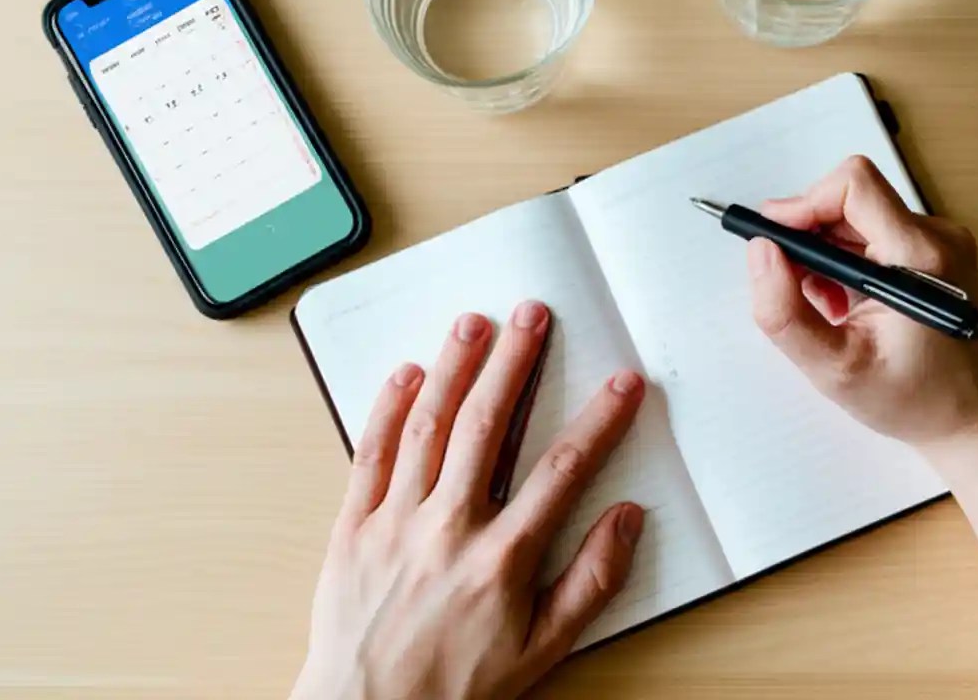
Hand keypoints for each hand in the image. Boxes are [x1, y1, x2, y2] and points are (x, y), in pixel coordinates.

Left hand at [293, 301, 646, 699]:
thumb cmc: (455, 687)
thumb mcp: (542, 651)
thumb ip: (590, 582)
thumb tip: (625, 520)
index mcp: (501, 559)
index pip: (562, 470)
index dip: (598, 420)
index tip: (621, 383)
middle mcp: (448, 527)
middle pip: (487, 426)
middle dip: (516, 363)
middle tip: (533, 314)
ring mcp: (395, 521)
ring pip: (428, 426)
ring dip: (453, 368)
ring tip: (473, 323)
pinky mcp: (352, 525)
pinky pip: (370, 454)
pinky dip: (387, 408)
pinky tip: (405, 373)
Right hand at [745, 156, 977, 459]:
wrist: (969, 421)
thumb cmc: (917, 399)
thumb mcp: (833, 368)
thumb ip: (784, 311)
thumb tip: (760, 253)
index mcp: (920, 256)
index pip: (852, 186)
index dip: (802, 204)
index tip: (774, 239)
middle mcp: (936, 238)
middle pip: (849, 200)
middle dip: (808, 238)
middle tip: (792, 287)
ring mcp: (937, 244)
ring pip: (855, 217)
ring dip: (824, 255)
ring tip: (824, 307)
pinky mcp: (931, 254)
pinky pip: (871, 235)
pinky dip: (843, 263)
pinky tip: (842, 304)